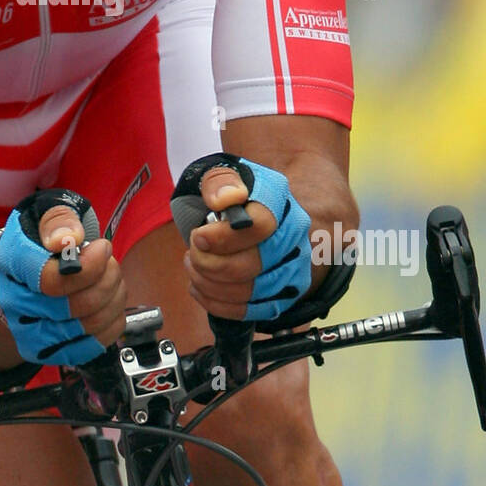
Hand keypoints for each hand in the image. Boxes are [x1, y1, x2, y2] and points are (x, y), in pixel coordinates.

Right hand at [0, 189, 126, 362]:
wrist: (14, 277)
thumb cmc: (34, 244)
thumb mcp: (42, 216)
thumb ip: (58, 221)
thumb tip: (70, 238)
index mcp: (11, 266)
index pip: (51, 280)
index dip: (88, 267)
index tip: (102, 247)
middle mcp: (15, 305)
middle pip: (76, 306)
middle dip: (107, 278)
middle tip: (109, 260)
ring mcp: (30, 334)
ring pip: (89, 326)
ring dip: (113, 298)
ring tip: (110, 278)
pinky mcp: (49, 352)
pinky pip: (95, 344)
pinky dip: (112, 320)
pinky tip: (107, 301)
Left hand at [171, 154, 311, 322]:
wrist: (246, 212)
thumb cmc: (229, 195)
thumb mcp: (220, 174)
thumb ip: (219, 181)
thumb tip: (224, 200)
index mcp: (279, 201)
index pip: (261, 226)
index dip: (223, 237)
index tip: (197, 236)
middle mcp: (294, 236)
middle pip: (254, 264)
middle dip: (210, 264)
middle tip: (192, 254)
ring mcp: (293, 267)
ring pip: (251, 292)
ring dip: (210, 284)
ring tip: (194, 267)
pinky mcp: (284, 294)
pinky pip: (251, 311)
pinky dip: (217, 304)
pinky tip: (201, 287)